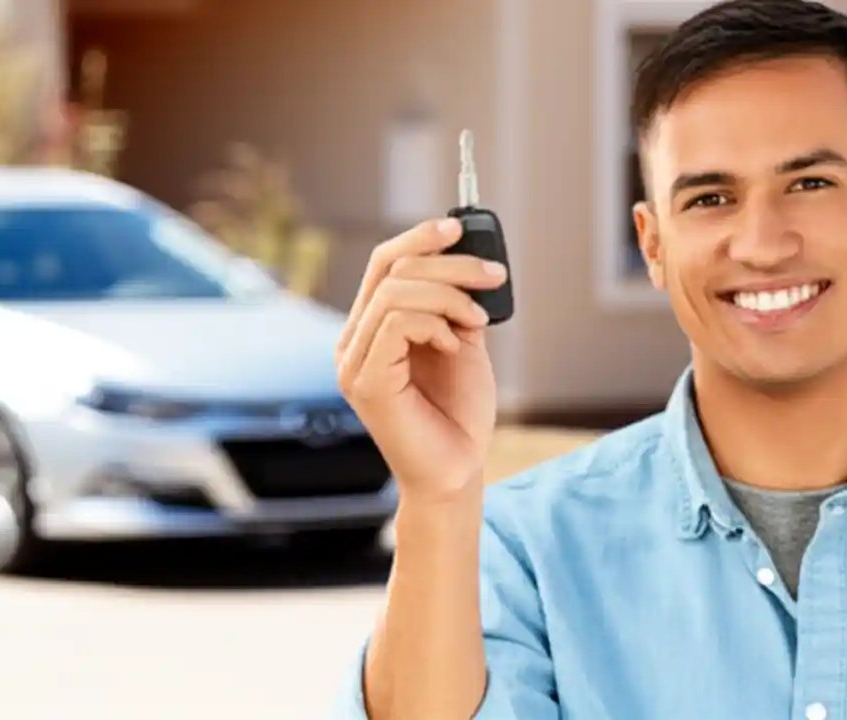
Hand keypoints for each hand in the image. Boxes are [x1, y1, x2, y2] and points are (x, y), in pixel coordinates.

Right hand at [336, 218, 508, 502]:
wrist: (457, 471)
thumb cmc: (459, 414)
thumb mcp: (461, 342)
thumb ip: (453, 303)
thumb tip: (466, 255)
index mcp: (372, 328)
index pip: (382, 263)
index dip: (418, 237)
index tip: (458, 226)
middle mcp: (353, 342)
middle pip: (389, 269)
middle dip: (448, 263)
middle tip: (492, 275)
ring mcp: (354, 362)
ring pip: (394, 292)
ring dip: (448, 295)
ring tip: (478, 320)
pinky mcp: (365, 381)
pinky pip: (395, 322)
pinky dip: (434, 322)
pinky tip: (454, 344)